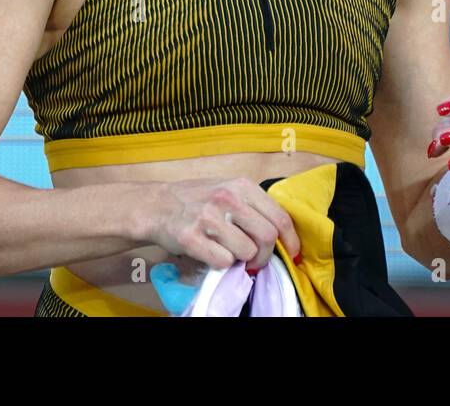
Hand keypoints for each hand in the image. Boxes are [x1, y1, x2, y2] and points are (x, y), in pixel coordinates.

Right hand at [147, 176, 301, 272]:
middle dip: (265, 255)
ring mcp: (208, 217)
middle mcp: (227, 198)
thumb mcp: (229, 190)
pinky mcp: (191, 237)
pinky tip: (213, 254)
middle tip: (254, 261)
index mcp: (242, 186)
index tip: (292, 253)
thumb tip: (282, 234)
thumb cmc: (197, 199)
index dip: (290, 240)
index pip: (279, 217)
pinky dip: (223, 264)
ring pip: (246, 251)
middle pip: (267, 237)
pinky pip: (223, 261)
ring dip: (242, 260)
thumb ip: (254, 207)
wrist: (157, 205)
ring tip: (229, 253)